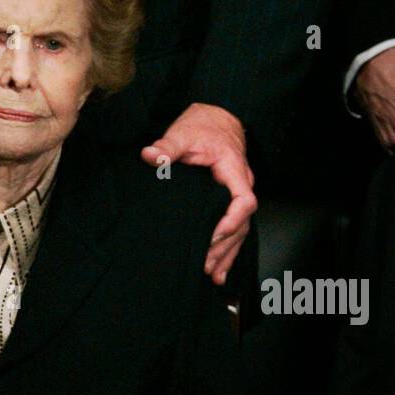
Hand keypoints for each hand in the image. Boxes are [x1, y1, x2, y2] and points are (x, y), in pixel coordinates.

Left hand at [141, 102, 254, 285]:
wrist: (216, 118)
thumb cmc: (202, 126)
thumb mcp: (183, 133)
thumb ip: (167, 146)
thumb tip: (150, 155)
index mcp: (234, 170)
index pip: (244, 201)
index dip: (232, 221)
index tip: (214, 234)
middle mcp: (242, 185)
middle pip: (241, 223)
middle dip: (224, 246)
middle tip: (203, 263)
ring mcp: (238, 194)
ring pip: (240, 231)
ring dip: (227, 254)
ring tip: (212, 275)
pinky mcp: (231, 202)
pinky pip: (235, 229)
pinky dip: (227, 251)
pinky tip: (219, 271)